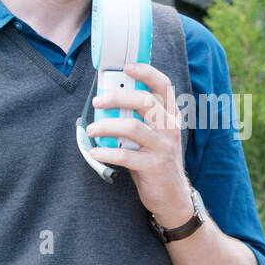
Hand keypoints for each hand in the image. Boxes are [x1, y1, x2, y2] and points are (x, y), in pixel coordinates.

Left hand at [87, 61, 192, 227]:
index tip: (126, 67)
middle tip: (97, 101)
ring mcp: (164, 147)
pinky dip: (106, 152)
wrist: (173, 197)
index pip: (163, 86)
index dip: (146, 72)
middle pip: (145, 101)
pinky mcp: (154, 167)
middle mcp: (171, 128)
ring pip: (133, 127)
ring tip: (91, 129)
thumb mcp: (155, 135)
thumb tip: (108, 101)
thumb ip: (140, 118)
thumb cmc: (156, 161)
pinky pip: (125, 156)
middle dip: (117, 98)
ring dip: (107, 126)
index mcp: (171, 116)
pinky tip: (95, 151)